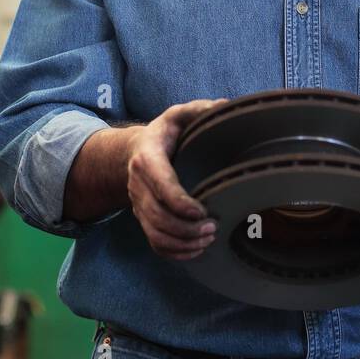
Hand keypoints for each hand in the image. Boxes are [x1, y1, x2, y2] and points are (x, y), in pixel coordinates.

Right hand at [126, 99, 227, 260]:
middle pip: (158, 216)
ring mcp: (138, 205)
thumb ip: (199, 109)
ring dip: (183, 243)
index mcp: (148, 158)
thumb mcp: (178, 115)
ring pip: (155, 234)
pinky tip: (195, 249)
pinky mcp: (142, 219)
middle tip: (213, 228)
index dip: (180, 202)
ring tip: (208, 239)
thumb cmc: (165, 134)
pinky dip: (175, 252)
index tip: (202, 211)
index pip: (161, 185)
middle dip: (186, 228)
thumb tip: (224, 105)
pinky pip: (154, 243)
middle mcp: (138, 184)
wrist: (134, 152)